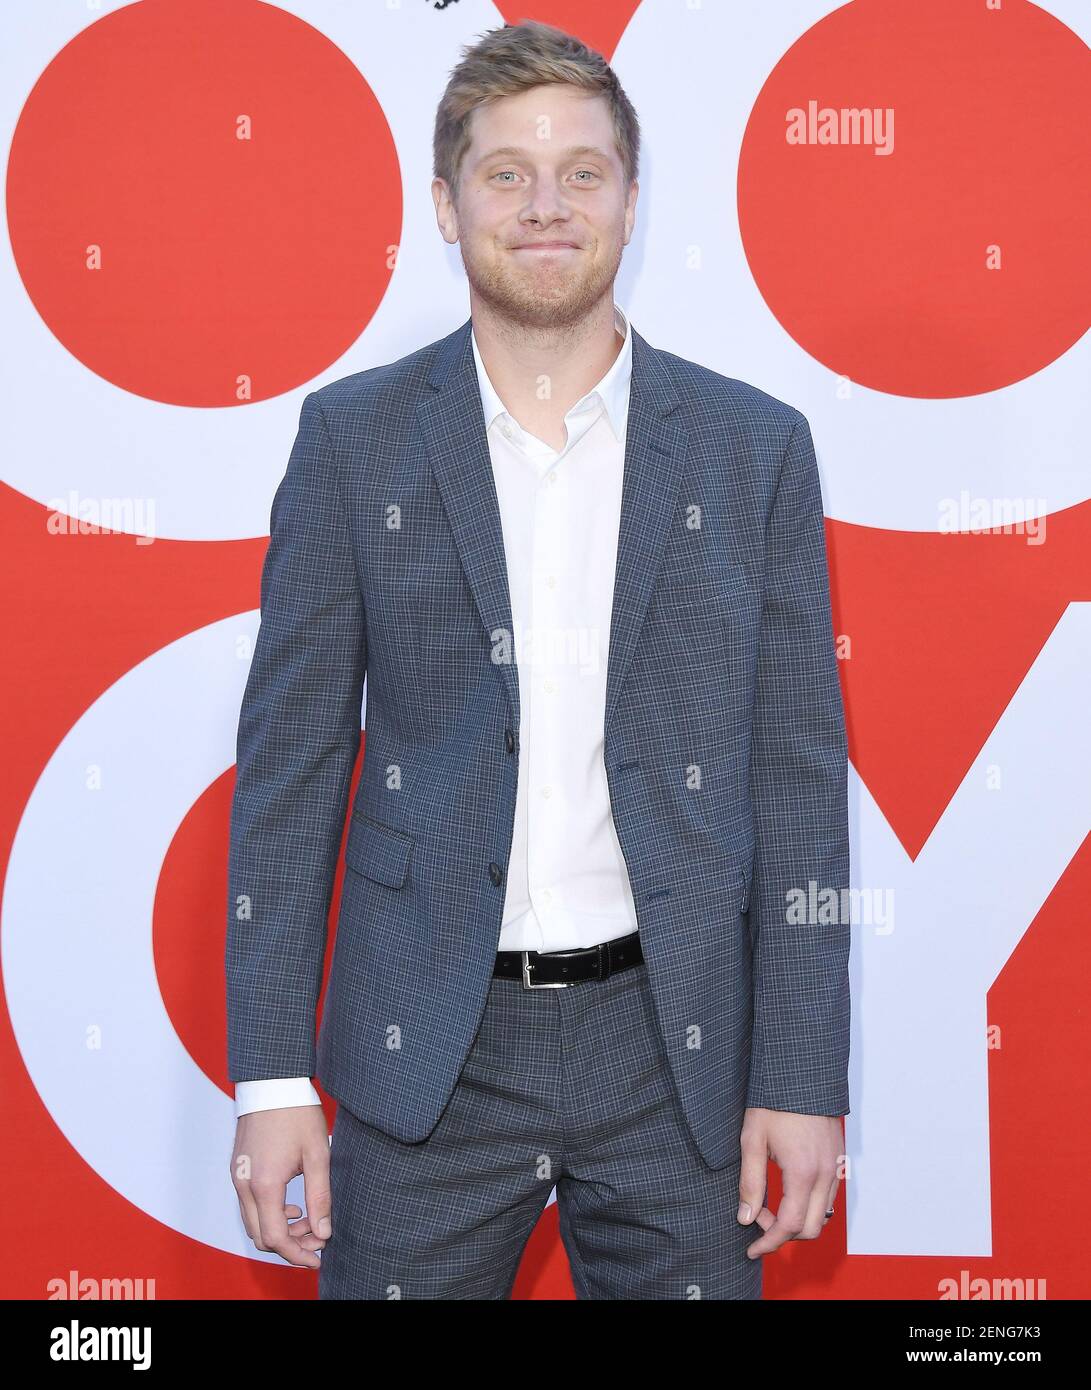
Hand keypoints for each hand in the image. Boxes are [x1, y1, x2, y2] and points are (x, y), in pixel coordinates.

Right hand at [230, 1105, 332, 1268]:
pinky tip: (292, 1206)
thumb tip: (324, 1231)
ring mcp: (237, 1178)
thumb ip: (320, 1196)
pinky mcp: (238, 1170)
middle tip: (318, 1239)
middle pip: (261, 1237)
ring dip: (279, 1231)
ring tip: (309, 1222)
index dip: (297, 1254)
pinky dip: (269, 1215)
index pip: (276, 1238)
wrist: (272, 1083)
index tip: (318, 1258)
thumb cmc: (296, 1113)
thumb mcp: (317, 1154)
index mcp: (264, 1184)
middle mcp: (244, 1185)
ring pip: (253, 1223)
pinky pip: (249, 1206)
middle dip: (290, 1246)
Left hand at [736, 1107, 842, 1258]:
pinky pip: (828, 1198)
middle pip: (812, 1229)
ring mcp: (835, 1167)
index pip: (790, 1226)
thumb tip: (745, 1218)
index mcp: (803, 1173)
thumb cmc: (774, 1102)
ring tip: (768, 1205)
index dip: (769, 1243)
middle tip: (757, 1220)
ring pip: (822, 1215)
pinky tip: (787, 1193)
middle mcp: (825, 1175)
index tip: (751, 1249)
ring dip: (797, 1221)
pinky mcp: (838, 1160)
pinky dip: (809, 1206)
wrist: (801, 1073)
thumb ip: (750, 1182)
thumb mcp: (752, 1140)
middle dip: (783, 1235)